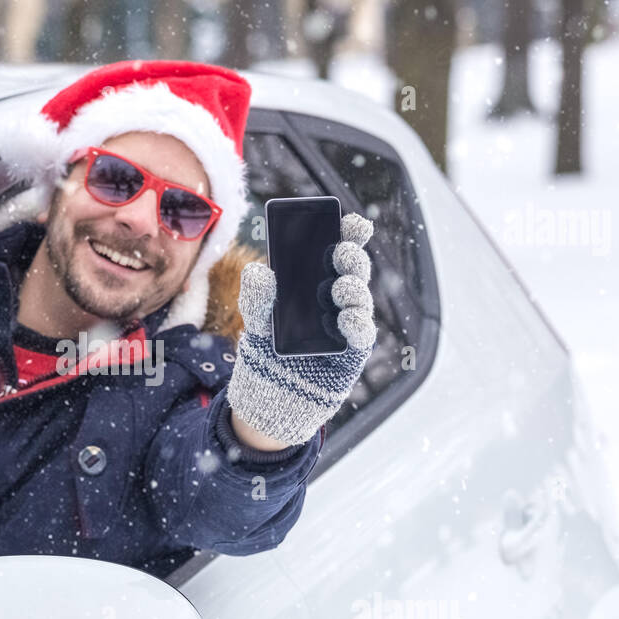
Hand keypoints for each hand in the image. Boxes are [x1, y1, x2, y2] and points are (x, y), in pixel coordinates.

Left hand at [226, 213, 376, 446]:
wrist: (270, 397)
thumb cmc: (268, 351)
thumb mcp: (256, 321)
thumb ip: (256, 297)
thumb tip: (260, 271)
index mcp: (317, 282)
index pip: (338, 251)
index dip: (349, 233)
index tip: (349, 221)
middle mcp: (336, 300)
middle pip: (353, 270)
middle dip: (351, 257)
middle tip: (340, 251)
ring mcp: (346, 325)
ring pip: (360, 299)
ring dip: (353, 288)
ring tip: (340, 287)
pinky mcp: (351, 354)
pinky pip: (362, 335)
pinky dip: (358, 324)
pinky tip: (348, 319)